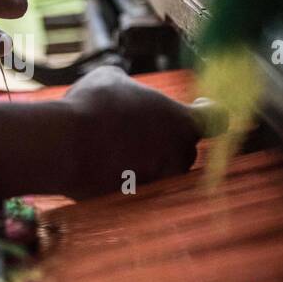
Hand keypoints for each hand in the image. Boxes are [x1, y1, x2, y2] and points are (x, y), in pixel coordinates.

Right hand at [60, 66, 199, 199]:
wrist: (65, 146)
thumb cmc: (93, 107)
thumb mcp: (112, 78)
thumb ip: (133, 86)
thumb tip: (128, 91)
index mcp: (181, 123)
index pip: (217, 119)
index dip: (209, 110)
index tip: (199, 104)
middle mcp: (178, 157)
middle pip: (185, 147)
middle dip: (168, 138)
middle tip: (139, 128)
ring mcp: (159, 184)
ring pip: (162, 170)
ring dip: (146, 159)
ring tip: (113, 146)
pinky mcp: (136, 204)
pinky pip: (138, 188)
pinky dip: (125, 178)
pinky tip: (102, 165)